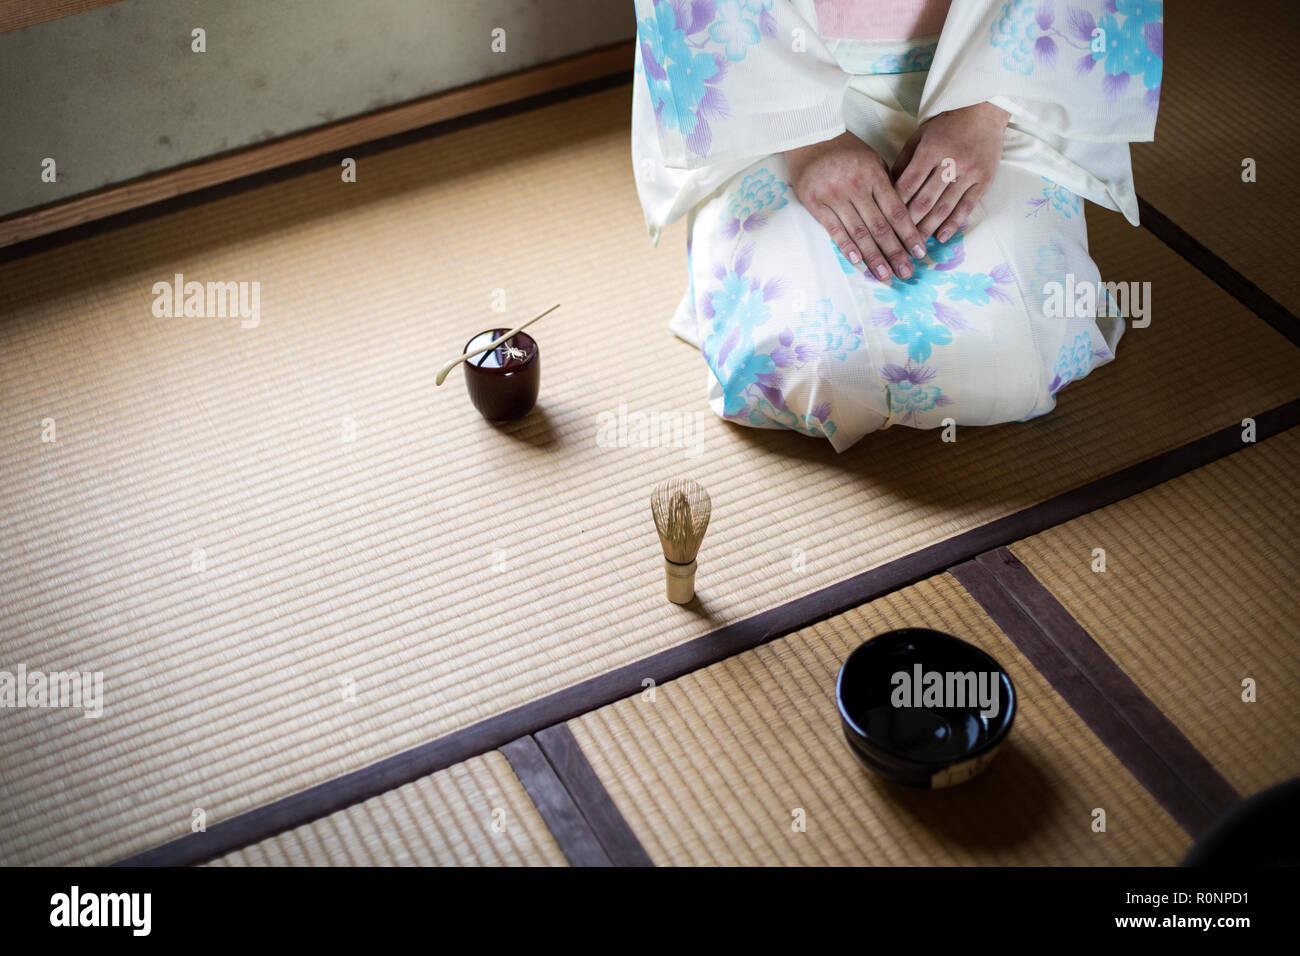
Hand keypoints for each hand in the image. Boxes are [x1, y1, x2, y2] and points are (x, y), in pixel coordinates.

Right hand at [785, 131, 927, 280]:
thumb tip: (904, 216)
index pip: (896, 211)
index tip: (920, 252)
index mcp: (874, 176)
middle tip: (907, 273)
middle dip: (895, 252)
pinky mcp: (815, 203)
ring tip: (885, 275)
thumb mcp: (872, 160)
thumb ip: (886, 186)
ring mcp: (835, 196)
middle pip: (880, 226)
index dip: (909, 234)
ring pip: (858, 232)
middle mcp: (856, 187)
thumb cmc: (846, 150)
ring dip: (873, 256)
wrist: (811, 137)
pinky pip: (834, 229)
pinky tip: (857, 261)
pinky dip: (846, 246)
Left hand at [891, 101, 1010, 242]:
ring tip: (916, 245)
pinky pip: (966, 207)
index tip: (885, 222)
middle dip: (908, 224)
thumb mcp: (920, 135)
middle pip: (924, 201)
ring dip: (928, 229)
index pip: (908, 185)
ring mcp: (969, 173)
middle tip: (897, 242)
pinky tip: (941, 237)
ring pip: (944, 208)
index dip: (895, 206)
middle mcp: (949, 164)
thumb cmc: (947, 124)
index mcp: (930, 151)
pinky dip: (953, 224)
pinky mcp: (984, 180)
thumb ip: (904, 161)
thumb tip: (888, 188)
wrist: (984, 110)